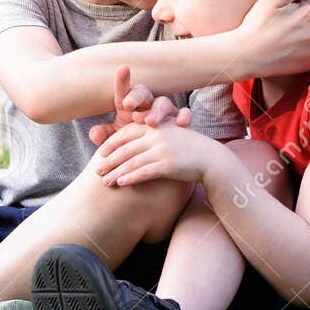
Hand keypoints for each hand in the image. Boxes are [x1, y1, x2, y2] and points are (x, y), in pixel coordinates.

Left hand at [88, 65, 191, 145]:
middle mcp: (148, 104)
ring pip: (163, 103)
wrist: (158, 153)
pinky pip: (184, 114)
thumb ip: (107, 135)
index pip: (124, 91)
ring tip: (149, 122)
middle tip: (128, 104)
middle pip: (143, 93)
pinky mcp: (179, 120)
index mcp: (131, 105)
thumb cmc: (135, 141)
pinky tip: (182, 123)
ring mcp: (165, 111)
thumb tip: (95, 133)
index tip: (122, 69)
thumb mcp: (120, 139)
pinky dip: (184, 116)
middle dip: (136, 96)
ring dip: (156, 111)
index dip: (123, 80)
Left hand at [94, 121, 215, 186]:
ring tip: (105, 182)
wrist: (211, 159)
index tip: (101, 153)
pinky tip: (121, 184)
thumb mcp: (171, 136)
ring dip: (116, 173)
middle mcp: (157, 136)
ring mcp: (162, 150)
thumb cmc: (189, 149)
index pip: (127, 133)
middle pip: (126, 149)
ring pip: (132, 162)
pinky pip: (144, 172)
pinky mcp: (168, 165)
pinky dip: (130, 178)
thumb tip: (135, 144)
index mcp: (156, 126)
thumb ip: (154, 136)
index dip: (112, 143)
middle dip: (109, 160)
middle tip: (97, 170)